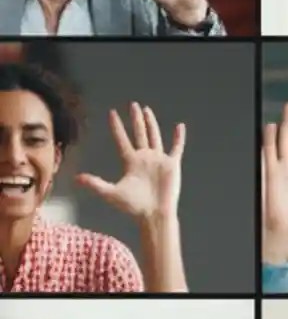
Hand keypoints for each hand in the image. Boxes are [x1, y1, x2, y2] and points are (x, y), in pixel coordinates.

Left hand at [76, 103, 183, 222]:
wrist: (154, 214)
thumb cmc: (133, 206)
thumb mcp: (111, 193)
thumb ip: (95, 184)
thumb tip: (76, 178)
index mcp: (130, 162)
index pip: (122, 140)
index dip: (117, 127)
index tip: (112, 113)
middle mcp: (144, 158)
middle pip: (139, 133)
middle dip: (135, 119)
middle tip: (132, 105)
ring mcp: (158, 160)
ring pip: (154, 136)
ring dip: (151, 123)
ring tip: (147, 110)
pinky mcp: (172, 164)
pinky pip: (176, 148)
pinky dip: (179, 138)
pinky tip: (180, 127)